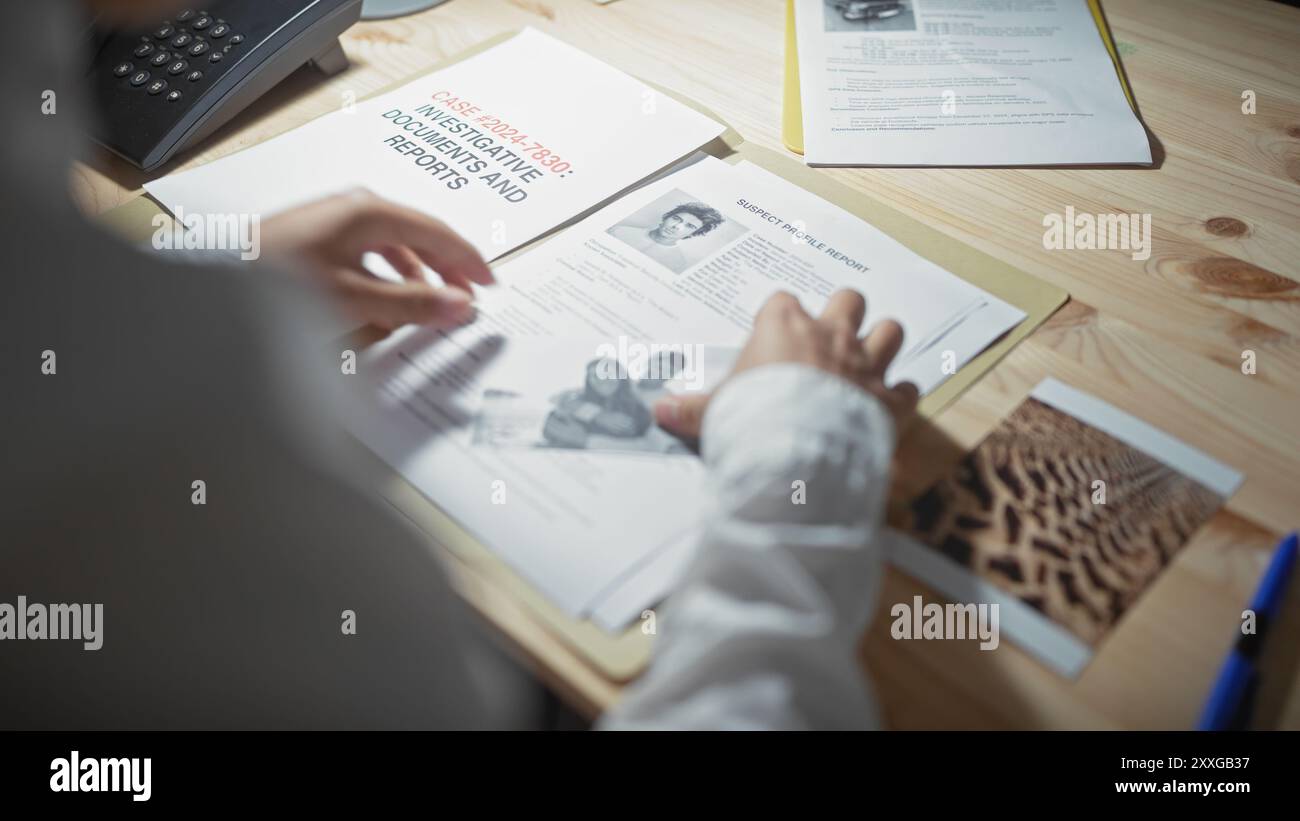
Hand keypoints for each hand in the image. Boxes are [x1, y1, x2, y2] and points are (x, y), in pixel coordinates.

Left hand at [262, 189, 493, 329]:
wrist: (213, 283)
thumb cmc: (274, 283)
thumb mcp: (353, 300)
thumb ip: (411, 304)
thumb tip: (458, 304)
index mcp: (368, 211)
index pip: (436, 233)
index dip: (467, 261)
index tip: (489, 284)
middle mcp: (352, 208)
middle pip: (416, 236)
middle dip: (444, 268)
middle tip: (466, 295)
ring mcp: (332, 221)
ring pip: (391, 246)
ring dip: (414, 276)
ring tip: (428, 304)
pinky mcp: (315, 239)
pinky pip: (367, 254)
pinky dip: (386, 277)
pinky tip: (383, 301)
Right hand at [653, 290, 919, 436]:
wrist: (797, 450)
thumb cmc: (752, 418)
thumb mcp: (715, 411)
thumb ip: (692, 409)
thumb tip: (658, 411)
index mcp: (784, 326)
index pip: (783, 301)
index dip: (778, 318)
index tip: (770, 340)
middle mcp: (830, 335)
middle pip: (849, 300)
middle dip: (844, 316)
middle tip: (829, 340)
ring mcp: (865, 364)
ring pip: (890, 331)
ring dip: (883, 344)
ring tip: (868, 362)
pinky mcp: (889, 400)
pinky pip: (909, 389)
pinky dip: (903, 397)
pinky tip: (891, 407)